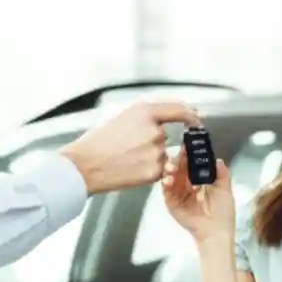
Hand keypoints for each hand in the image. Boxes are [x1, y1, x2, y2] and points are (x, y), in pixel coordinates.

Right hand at [59, 100, 199, 194]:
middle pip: (164, 135)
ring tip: (125, 158)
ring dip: (149, 156)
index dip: (190, 115)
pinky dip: (147, 169)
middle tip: (129, 147)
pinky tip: (129, 167)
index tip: (196, 118)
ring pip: (161, 153)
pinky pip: (158, 169)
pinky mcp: (155, 171)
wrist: (85, 166)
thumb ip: (145, 114)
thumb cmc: (97, 141)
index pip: (179, 110)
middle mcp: (154, 130)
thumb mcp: (121, 116)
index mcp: (145, 112)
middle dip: (151, 141)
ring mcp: (156, 152)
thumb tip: (167, 114)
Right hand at [161, 149, 234, 242]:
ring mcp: (178, 193)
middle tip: (178, 154)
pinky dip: (166, 183)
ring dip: (170, 169)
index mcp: (200, 180)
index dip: (189, 154)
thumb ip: (221, 173)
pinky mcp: (172, 203)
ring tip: (172, 168)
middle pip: (179, 167)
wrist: (216, 231)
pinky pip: (166, 191)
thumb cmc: (223, 212)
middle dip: (178, 160)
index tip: (188, 145)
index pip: (192, 163)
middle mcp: (188, 185)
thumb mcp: (225, 189)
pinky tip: (168, 179)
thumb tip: (218, 159)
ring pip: (171, 176)